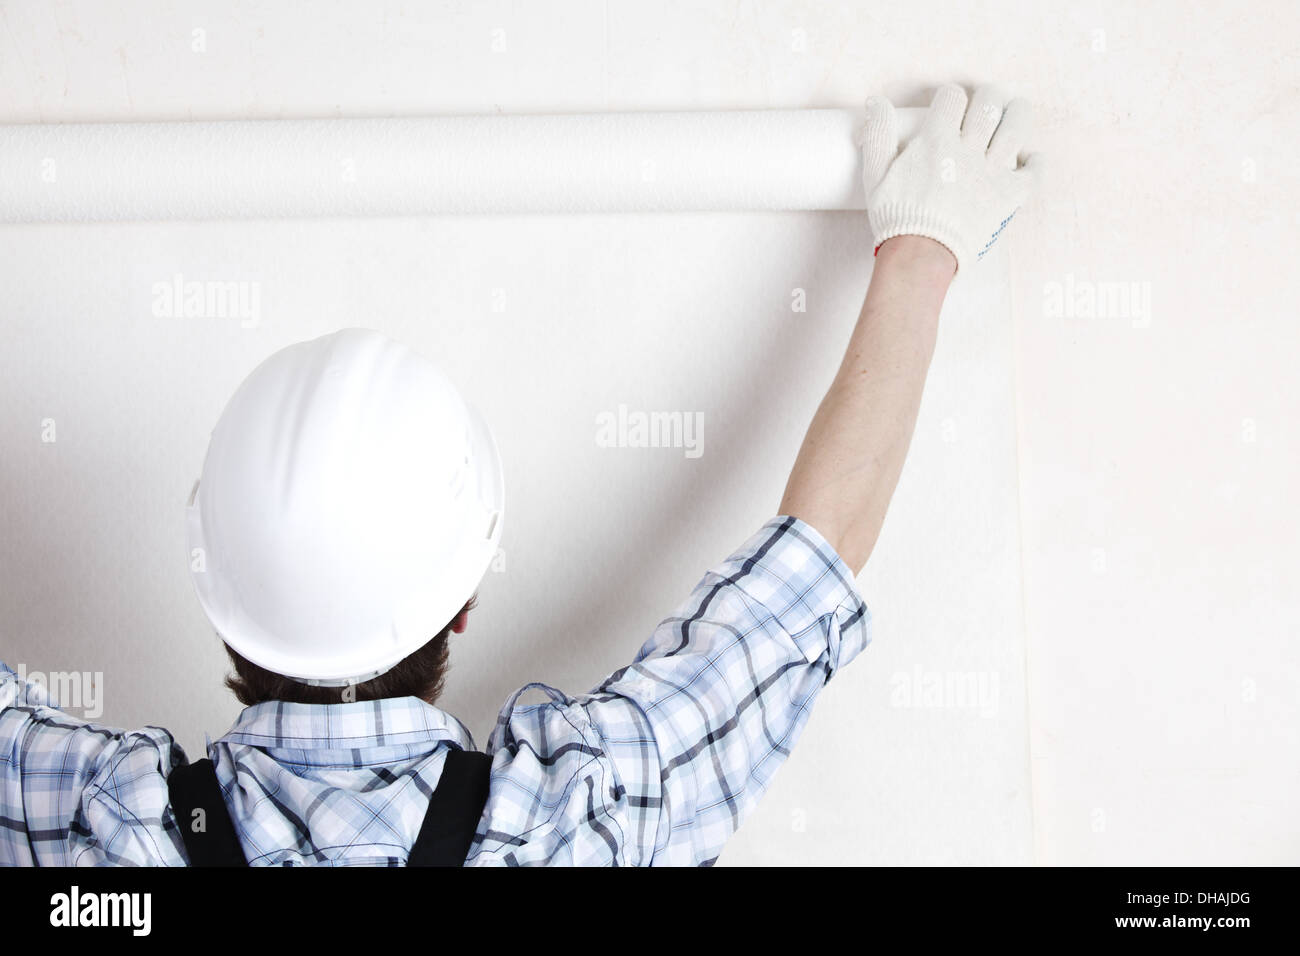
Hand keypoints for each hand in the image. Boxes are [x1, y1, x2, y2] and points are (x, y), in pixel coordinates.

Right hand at [856, 84, 1041, 275]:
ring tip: (1014, 113)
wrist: (919, 256)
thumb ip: (877, 135)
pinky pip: (1035, 171)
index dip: (950, 97)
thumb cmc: (896, 218)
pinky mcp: (1009, 195)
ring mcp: (992, 171)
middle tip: (984, 106)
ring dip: (1017, 114)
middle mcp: (968, 149)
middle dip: (987, 99)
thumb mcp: (875, 175)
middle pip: (989, 103)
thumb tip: (876, 102)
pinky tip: (1030, 159)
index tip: (949, 105)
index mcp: (936, 140)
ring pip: (1017, 126)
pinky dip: (1035, 162)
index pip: (952, 97)